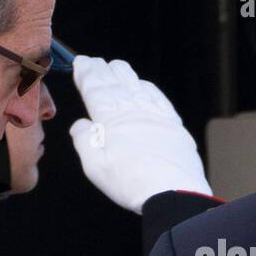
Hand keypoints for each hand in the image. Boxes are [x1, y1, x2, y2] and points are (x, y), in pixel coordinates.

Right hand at [69, 55, 212, 212]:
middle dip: (102, 70)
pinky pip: (158, 98)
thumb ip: (84, 140)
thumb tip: (81, 124)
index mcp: (111, 118)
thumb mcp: (95, 166)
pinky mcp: (174, 125)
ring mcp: (156, 115)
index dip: (86, 73)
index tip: (80, 62)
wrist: (174, 192)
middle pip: (116, 82)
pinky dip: (148, 88)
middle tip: (94, 62)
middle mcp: (134, 110)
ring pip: (137, 85)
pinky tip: (144, 85)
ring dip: (124, 75)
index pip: (95, 87)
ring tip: (116, 67)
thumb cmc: (131, 182)